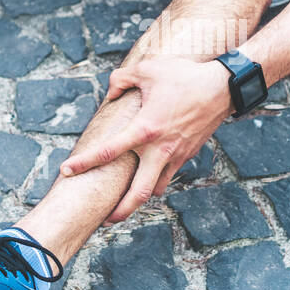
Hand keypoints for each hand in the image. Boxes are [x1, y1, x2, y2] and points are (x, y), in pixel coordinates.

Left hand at [61, 56, 232, 223]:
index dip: (84, 162)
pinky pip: (168, 175)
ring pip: (154, 189)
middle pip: (136, 194)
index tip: (66, 170)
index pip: (108, 151)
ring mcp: (175, 156)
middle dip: (119, 212)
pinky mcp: (187, 155)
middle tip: (105, 220)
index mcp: (145, 129)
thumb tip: (110, 93)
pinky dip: (156, 181)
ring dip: (139, 198)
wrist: (223, 88)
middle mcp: (159, 149)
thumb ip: (120, 79)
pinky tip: (147, 176)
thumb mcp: (147, 69)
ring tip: (125, 201)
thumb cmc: (185, 76)